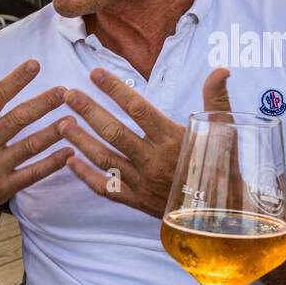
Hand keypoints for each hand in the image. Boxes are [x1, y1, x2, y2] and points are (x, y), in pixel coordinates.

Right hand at [0, 60, 70, 230]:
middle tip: (63, 91)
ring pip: (29, 146)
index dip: (15, 81)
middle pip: (17, 119)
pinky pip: (32, 174)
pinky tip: (68, 152)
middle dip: (42, 104)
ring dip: (52, 132)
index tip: (33, 66)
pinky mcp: (3, 188)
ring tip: (73, 119)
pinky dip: (52, 164)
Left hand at [61, 67, 231, 217]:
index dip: (114, 89)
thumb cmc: (223, 167)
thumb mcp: (224, 131)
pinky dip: (85, 175)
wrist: (223, 214)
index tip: (95, 73)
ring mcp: (142, 182)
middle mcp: (153, 160)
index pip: (138, 108)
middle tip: (68, 95)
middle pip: (114, 132)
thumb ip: (217, 99)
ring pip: (104, 158)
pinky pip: (105, 188)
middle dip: (88, 111)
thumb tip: (221, 70)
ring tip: (61, 123)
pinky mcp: (135, 201)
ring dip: (80, 140)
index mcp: (172, 139)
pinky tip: (69, 161)